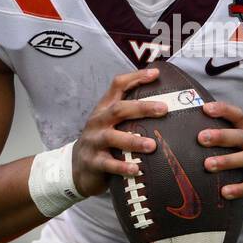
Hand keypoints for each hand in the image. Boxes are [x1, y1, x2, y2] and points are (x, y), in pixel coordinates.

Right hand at [71, 68, 166, 196]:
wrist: (77, 168)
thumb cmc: (103, 143)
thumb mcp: (112, 124)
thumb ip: (130, 115)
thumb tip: (165, 106)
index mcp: (105, 108)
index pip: (118, 86)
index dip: (136, 77)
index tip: (155, 74)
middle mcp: (98, 121)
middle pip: (118, 109)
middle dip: (142, 108)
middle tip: (164, 109)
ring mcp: (94, 141)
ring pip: (112, 137)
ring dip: (133, 140)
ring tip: (152, 146)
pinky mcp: (93, 162)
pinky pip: (108, 164)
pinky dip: (122, 167)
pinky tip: (136, 169)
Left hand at [198, 100, 242, 215]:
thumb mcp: (237, 145)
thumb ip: (220, 137)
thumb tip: (185, 129)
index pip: (238, 115)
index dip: (224, 110)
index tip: (205, 109)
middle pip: (241, 136)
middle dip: (221, 136)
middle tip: (201, 138)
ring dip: (227, 161)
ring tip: (208, 165)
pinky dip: (239, 189)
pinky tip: (224, 192)